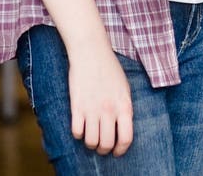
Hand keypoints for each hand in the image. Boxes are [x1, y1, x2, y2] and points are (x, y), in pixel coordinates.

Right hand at [68, 41, 133, 155]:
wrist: (91, 51)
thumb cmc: (109, 67)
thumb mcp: (124, 87)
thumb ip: (124, 108)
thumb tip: (122, 128)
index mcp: (124, 105)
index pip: (126, 138)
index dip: (121, 149)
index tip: (116, 151)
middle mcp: (109, 110)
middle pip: (106, 144)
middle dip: (104, 149)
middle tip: (101, 145)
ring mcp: (92, 109)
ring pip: (91, 142)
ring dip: (90, 142)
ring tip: (90, 134)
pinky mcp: (76, 106)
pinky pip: (76, 132)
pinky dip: (78, 133)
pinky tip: (80, 124)